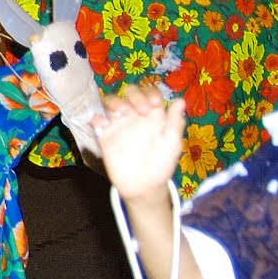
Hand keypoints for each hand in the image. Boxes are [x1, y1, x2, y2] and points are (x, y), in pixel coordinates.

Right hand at [91, 87, 186, 206]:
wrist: (144, 185)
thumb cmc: (161, 163)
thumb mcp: (172, 143)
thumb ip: (175, 122)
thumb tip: (181, 100)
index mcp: (153, 115)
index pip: (150, 93)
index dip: (151, 93)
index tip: (155, 104)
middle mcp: (135, 116)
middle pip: (130, 93)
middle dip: (134, 96)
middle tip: (141, 110)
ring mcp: (119, 124)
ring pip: (112, 102)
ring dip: (116, 102)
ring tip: (123, 114)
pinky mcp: (105, 135)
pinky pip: (97, 121)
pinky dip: (97, 119)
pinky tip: (103, 125)